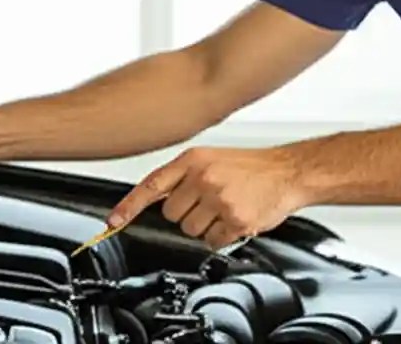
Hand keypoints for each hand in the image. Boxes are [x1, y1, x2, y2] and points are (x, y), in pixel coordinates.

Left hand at [107, 146, 309, 249]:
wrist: (287, 171)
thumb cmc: (251, 167)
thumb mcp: (212, 159)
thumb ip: (185, 176)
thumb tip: (159, 199)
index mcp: (193, 160)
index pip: (151, 185)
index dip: (129, 206)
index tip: (113, 222)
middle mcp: (203, 177)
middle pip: (172, 215)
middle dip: (187, 213)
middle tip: (210, 202)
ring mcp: (219, 199)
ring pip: (191, 230)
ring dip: (206, 226)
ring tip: (226, 208)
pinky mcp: (235, 220)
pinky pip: (213, 241)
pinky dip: (223, 236)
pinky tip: (236, 218)